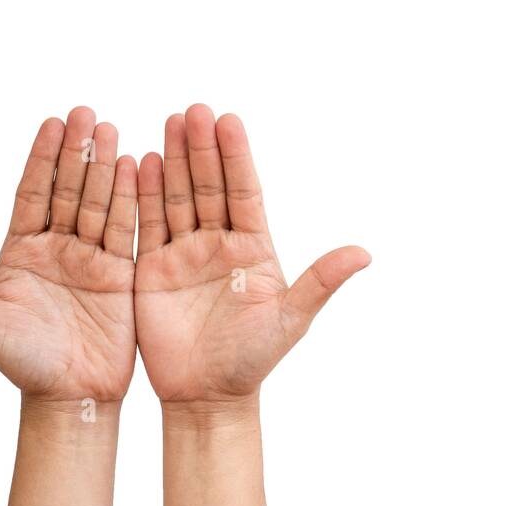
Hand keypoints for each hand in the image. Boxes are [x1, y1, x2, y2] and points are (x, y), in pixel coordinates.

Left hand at [0, 106, 137, 401]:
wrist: (71, 397)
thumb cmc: (22, 365)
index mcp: (21, 252)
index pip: (32, 194)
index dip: (42, 159)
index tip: (52, 123)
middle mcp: (56, 248)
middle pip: (69, 190)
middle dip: (78, 152)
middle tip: (87, 113)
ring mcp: (90, 258)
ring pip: (99, 203)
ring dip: (107, 167)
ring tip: (113, 130)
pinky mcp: (121, 274)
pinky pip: (128, 230)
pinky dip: (133, 199)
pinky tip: (139, 168)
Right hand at [134, 104, 368, 404]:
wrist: (208, 396)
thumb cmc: (254, 360)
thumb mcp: (292, 319)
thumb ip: (322, 281)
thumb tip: (366, 253)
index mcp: (253, 247)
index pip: (245, 191)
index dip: (237, 156)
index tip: (228, 119)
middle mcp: (219, 242)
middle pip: (209, 185)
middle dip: (202, 147)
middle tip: (193, 109)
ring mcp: (184, 253)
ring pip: (178, 197)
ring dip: (174, 161)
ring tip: (169, 122)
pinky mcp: (152, 269)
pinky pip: (147, 225)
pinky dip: (143, 195)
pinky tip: (140, 163)